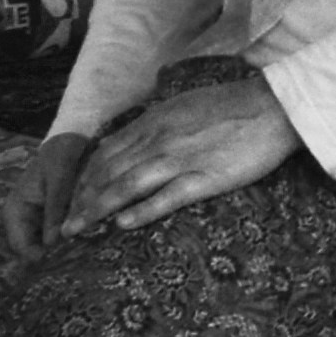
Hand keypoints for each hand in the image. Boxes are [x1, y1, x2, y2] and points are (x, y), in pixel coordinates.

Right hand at [0, 130, 92, 267]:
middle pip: (34, 250)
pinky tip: (89, 242)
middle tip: (78, 262)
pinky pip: (60, 237)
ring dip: (65, 251)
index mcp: (15, 210)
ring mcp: (39, 221)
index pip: (20, 245)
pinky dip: (72, 240)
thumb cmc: (61, 154)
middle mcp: (23, 220)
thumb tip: (50, 243)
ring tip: (85, 254)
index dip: (38, 258)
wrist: (72, 137)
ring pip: (48, 247)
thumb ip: (54, 208)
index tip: (62, 262)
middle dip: (54, 258)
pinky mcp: (54, 219)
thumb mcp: (59, 178)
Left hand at [63, 61, 303, 236]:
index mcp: (154, 122)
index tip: (69, 200)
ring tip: (76, 230)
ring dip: (96, 209)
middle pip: (107, 172)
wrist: (274, 107)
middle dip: (79, 200)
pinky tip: (122, 225)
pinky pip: (166, 197)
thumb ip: (156, 125)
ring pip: (126, 185)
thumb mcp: (183, 106)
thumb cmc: (232, 107)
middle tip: (62, 225)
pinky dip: (141, 211)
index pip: (105, 153)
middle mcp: (159, 140)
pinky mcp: (205, 178)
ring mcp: (180, 159)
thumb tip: (131, 142)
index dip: (82, 179)